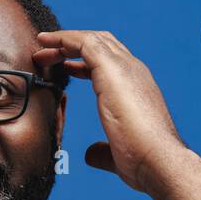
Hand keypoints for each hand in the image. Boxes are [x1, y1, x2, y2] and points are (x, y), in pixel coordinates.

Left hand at [33, 30, 185, 192]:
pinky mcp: (112, 68)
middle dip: (72, 46)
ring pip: (92, 39)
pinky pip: (84, 42)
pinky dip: (63, 38)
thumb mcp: (117, 152)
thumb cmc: (142, 161)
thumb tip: (90, 153)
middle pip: (101, 45)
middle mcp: (133, 71)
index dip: (83, 63)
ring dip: (64, 40)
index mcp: (136, 88)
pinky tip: (45, 42)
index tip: (62, 68)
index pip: (110, 63)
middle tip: (47, 54)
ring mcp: (125, 67)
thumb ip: (102, 149)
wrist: (159, 160)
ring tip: (41, 44)